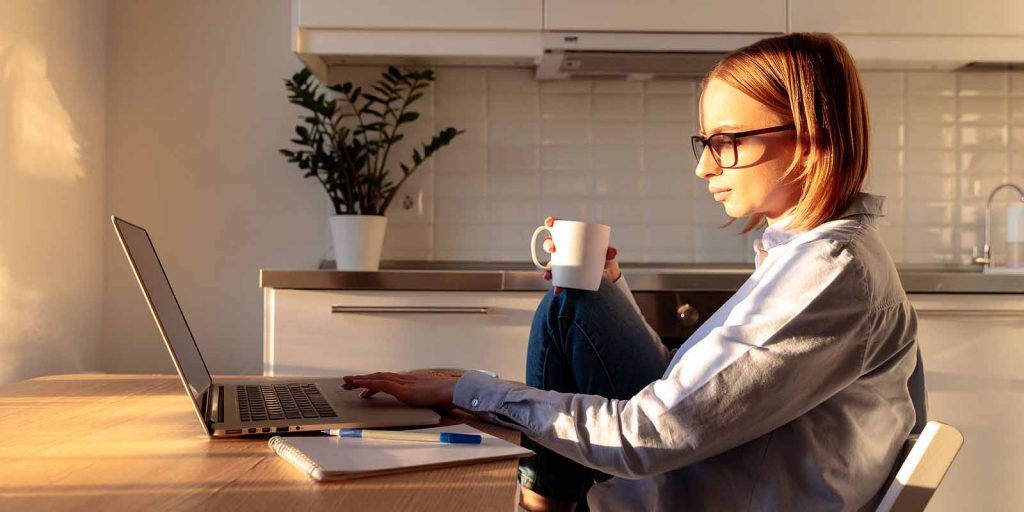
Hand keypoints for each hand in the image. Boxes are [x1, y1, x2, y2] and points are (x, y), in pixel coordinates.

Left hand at [342, 372, 458, 410]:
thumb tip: (421, 407)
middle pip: (379, 376)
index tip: (363, 387)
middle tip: (348, 383)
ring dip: (361, 380)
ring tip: (347, 382)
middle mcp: (405, 379)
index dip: (375, 382)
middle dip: (363, 380)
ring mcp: (403, 382)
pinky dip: (368, 383)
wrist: (453, 392)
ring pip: (377, 378)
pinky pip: (381, 383)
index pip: (388, 379)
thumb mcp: (431, 399)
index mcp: (411, 382)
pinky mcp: (402, 389)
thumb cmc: (446, 397)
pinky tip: (358, 384)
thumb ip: (423, 400)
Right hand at [542, 216, 620, 295]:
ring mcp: (562, 263)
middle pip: (549, 243)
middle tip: (552, 249)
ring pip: (549, 264)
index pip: (558, 227)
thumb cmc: (603, 258)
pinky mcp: (565, 277)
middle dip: (547, 245)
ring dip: (546, 269)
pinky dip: (557, 285)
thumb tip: (612, 252)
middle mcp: (563, 250)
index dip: (551, 222)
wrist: (606, 275)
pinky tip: (558, 289)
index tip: (549, 223)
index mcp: (571, 238)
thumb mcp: (606, 254)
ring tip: (549, 274)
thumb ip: (609, 252)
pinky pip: (558, 281)